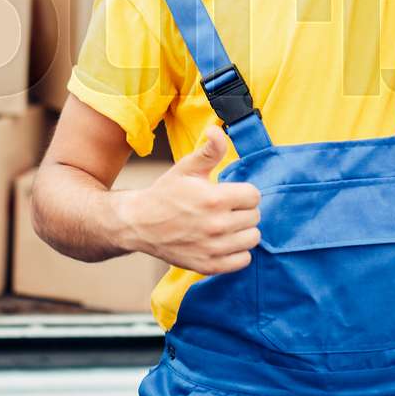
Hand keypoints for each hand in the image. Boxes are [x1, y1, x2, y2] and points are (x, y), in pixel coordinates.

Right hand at [116, 125, 261, 274]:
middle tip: (225, 209)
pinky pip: (242, 261)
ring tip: (226, 225)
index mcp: (214, 198)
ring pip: (252, 239)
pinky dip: (237, 252)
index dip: (243, 192)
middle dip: (243, 210)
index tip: (229, 194)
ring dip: (242, 231)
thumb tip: (218, 130)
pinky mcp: (208, 265)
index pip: (254, 196)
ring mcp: (213, 248)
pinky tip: (224, 242)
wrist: (139, 224)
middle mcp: (217, 225)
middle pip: (255, 217)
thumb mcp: (186, 168)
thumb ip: (209, 150)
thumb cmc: (165, 193)